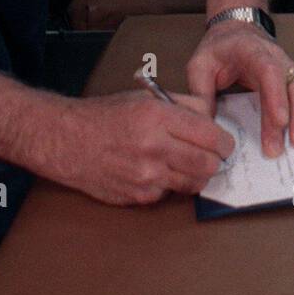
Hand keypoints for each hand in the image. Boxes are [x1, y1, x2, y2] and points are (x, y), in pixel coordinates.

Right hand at [52, 89, 233, 204]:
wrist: (68, 141)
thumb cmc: (107, 116)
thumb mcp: (146, 98)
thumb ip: (184, 105)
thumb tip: (214, 118)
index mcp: (158, 117)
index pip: (211, 136)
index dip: (225, 141)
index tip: (225, 143)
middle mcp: (153, 147)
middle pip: (208, 164)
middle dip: (216, 161)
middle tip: (213, 156)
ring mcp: (145, 176)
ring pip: (194, 183)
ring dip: (197, 175)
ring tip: (188, 163)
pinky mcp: (138, 196)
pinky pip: (169, 193)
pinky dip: (170, 184)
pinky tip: (158, 171)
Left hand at [187, 20, 293, 157]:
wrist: (235, 30)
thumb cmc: (218, 50)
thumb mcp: (199, 66)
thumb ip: (200, 93)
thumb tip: (206, 127)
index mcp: (251, 51)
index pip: (268, 71)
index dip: (276, 96)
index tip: (279, 122)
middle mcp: (276, 57)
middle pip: (293, 82)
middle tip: (292, 143)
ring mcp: (289, 64)